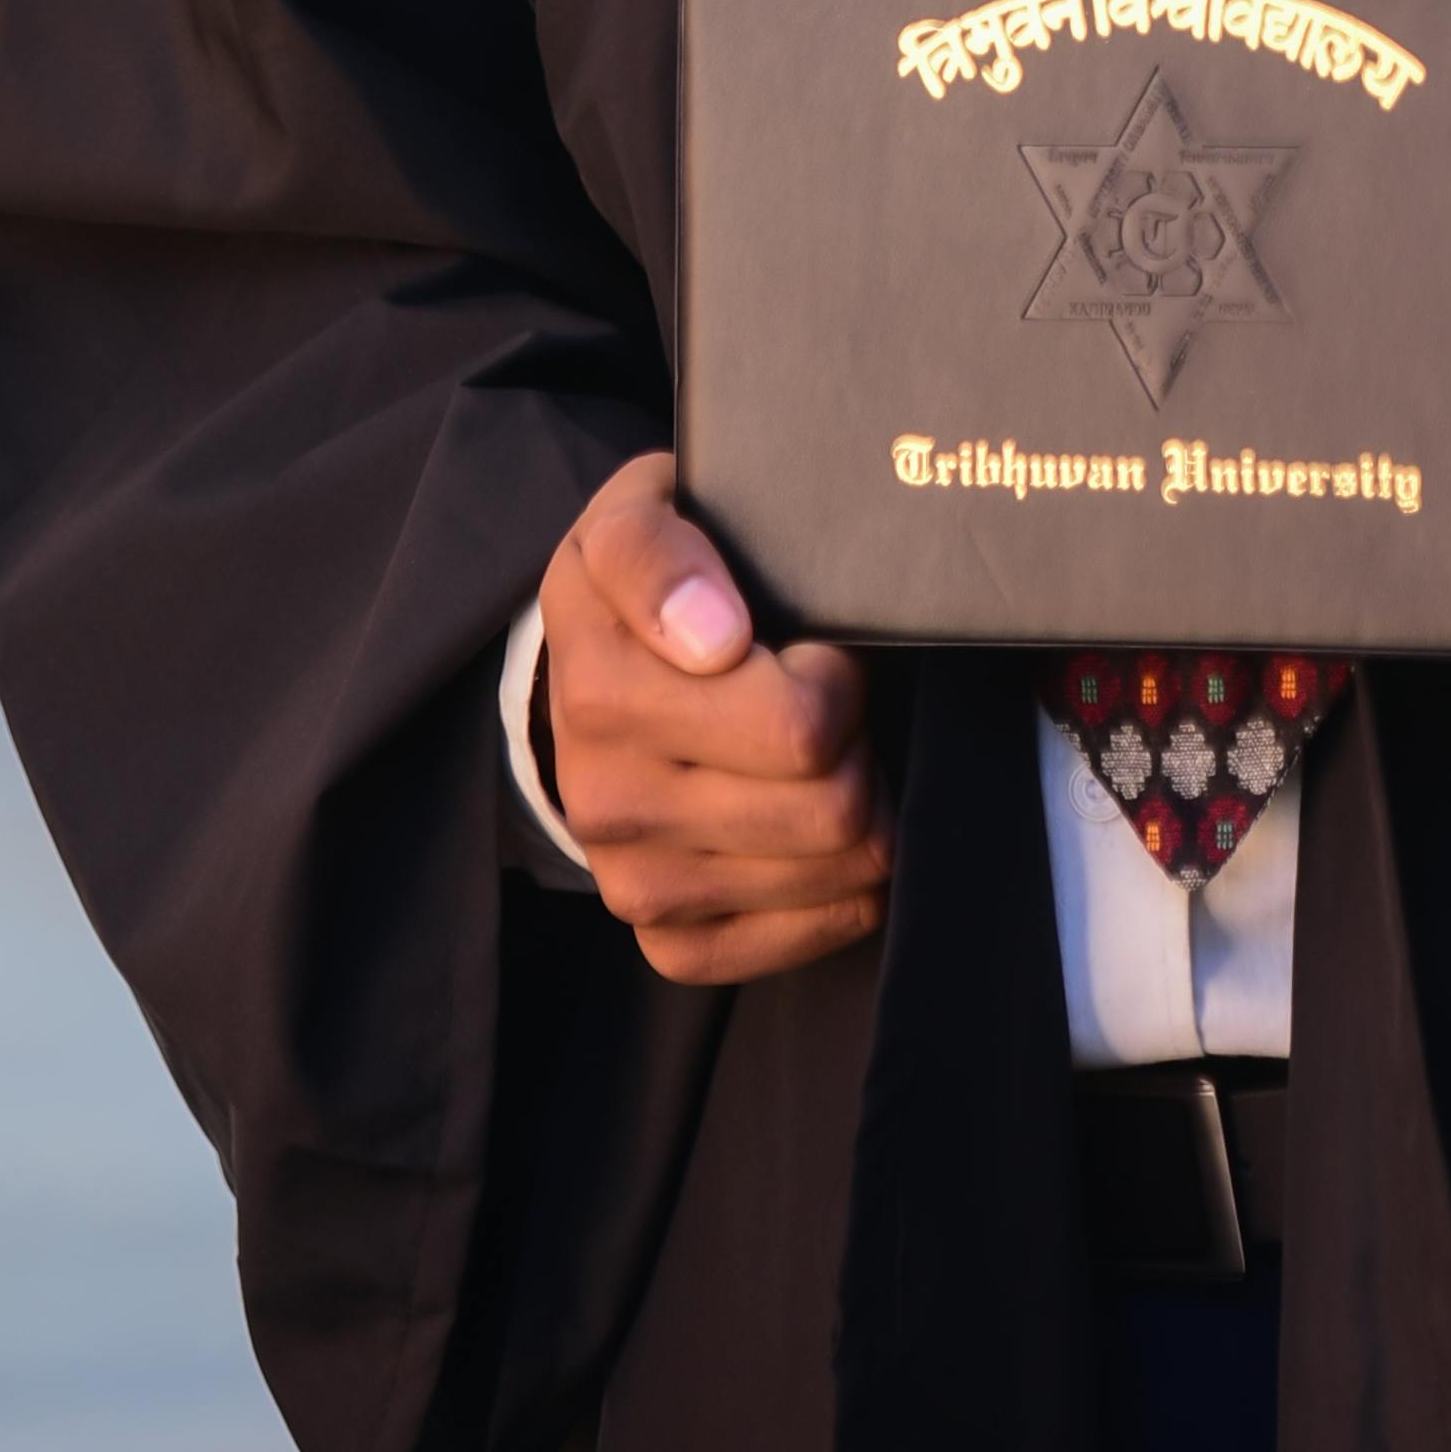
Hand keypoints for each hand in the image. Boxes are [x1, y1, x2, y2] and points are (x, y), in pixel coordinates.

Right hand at [539, 451, 889, 986]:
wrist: (590, 669)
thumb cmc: (655, 575)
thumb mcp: (643, 512)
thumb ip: (661, 552)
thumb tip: (712, 640)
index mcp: (599, 685)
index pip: (797, 729)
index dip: (837, 677)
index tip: (810, 645)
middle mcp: (601, 795)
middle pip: (834, 804)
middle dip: (858, 740)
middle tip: (830, 695)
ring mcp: (630, 878)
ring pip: (838, 870)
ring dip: (860, 805)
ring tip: (820, 752)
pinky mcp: (667, 939)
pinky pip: (809, 935)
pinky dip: (843, 883)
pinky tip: (815, 824)